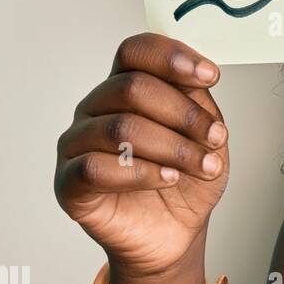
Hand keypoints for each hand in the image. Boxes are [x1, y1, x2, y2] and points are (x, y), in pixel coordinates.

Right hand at [53, 33, 229, 277]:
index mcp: (126, 87)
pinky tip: (168, 178)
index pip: (136, 51)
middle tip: (214, 138)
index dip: (173, 57)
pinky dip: (141, 172)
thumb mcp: (206, 137)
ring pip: (119, 127)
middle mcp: (96, 108)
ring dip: (172, 146)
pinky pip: (95, 168)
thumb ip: (199, 103)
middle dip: (184, 114)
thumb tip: (198, 80)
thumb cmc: (186, 181)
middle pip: (132, 87)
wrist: (175, 233)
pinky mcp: (68, 183)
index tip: (211, 76)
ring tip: (202, 166)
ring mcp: (77, 144)